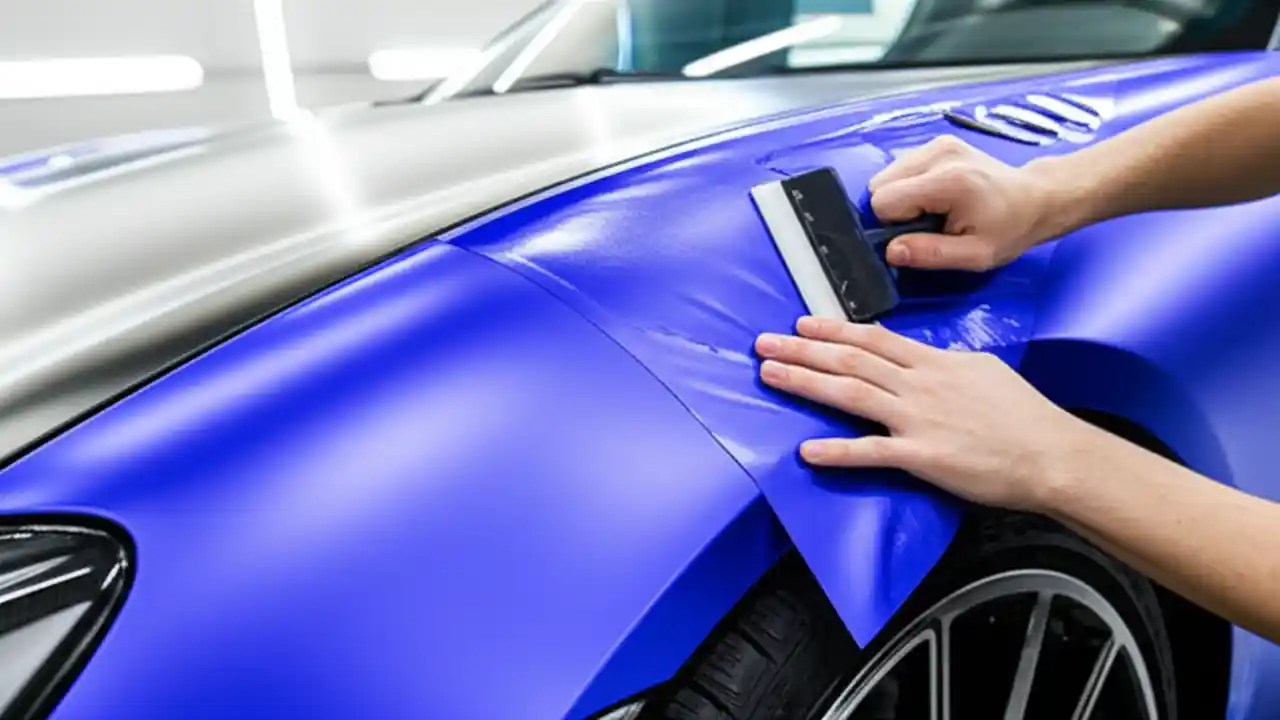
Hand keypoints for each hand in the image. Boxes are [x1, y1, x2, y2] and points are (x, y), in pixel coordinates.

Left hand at [755, 316, 1085, 511]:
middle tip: (764, 342)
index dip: (834, 329)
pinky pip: (871, 452)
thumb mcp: (984, 371)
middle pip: (851, 359)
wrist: (1052, 454)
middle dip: (804, 349)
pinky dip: (837, 452)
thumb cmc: (1024, 416)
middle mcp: (920, 385)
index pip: (874, 338)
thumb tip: (925, 360)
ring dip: (806, 382)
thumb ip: (947, 364)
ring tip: (770, 375)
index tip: (802, 323)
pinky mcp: (922, 457)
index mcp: (935, 362)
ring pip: (851, 393)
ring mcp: (918, 419)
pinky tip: (807, 451)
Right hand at [869, 136, 1066, 270]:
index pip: (884, 201)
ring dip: (900, 196)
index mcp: (947, 181)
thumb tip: (891, 250)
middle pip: (879, 184)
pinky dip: (908, 184)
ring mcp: (937, 144)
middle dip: (894, 209)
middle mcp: (938, 154)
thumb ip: (931, 253)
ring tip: (933, 208)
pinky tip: (934, 195)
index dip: (894, 224)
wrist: (1036, 197)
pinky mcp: (937, 142)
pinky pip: (900, 167)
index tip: (921, 232)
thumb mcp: (975, 255)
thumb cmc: (1009, 229)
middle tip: (927, 222)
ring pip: (886, 174)